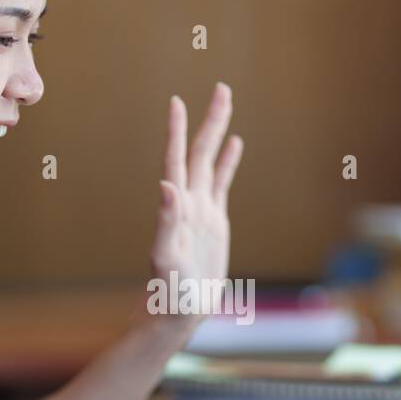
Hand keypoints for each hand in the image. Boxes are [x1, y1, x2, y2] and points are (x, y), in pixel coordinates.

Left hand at [150, 83, 244, 330]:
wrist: (178, 311)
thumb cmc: (169, 291)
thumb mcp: (166, 259)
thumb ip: (166, 224)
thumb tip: (166, 187)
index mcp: (175, 208)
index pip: (175, 161)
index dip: (176, 132)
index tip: (177, 103)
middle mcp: (186, 202)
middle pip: (198, 153)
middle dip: (209, 121)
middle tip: (221, 89)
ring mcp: (200, 210)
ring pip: (211, 163)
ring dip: (218, 134)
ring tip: (225, 104)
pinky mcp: (214, 221)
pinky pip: (222, 184)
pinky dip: (227, 163)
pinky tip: (235, 144)